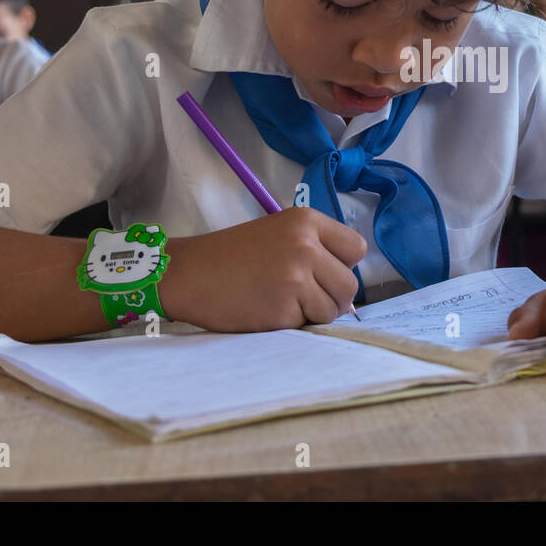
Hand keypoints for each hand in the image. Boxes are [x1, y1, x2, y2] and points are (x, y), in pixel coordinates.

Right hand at [162, 207, 366, 331]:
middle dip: (333, 297)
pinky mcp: (283, 309)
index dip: (343, 265)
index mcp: (306, 221)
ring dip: (314, 313)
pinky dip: (292, 324)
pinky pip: (307, 324)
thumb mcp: (279, 233)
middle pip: (350, 284)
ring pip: (333, 309)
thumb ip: (316, 250)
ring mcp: (295, 278)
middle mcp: (305, 245)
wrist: (188, 274)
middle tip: (304, 296)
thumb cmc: (233, 255)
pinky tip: (267, 310)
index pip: (356, 248)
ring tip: (283, 301)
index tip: (324, 272)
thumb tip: (350, 293)